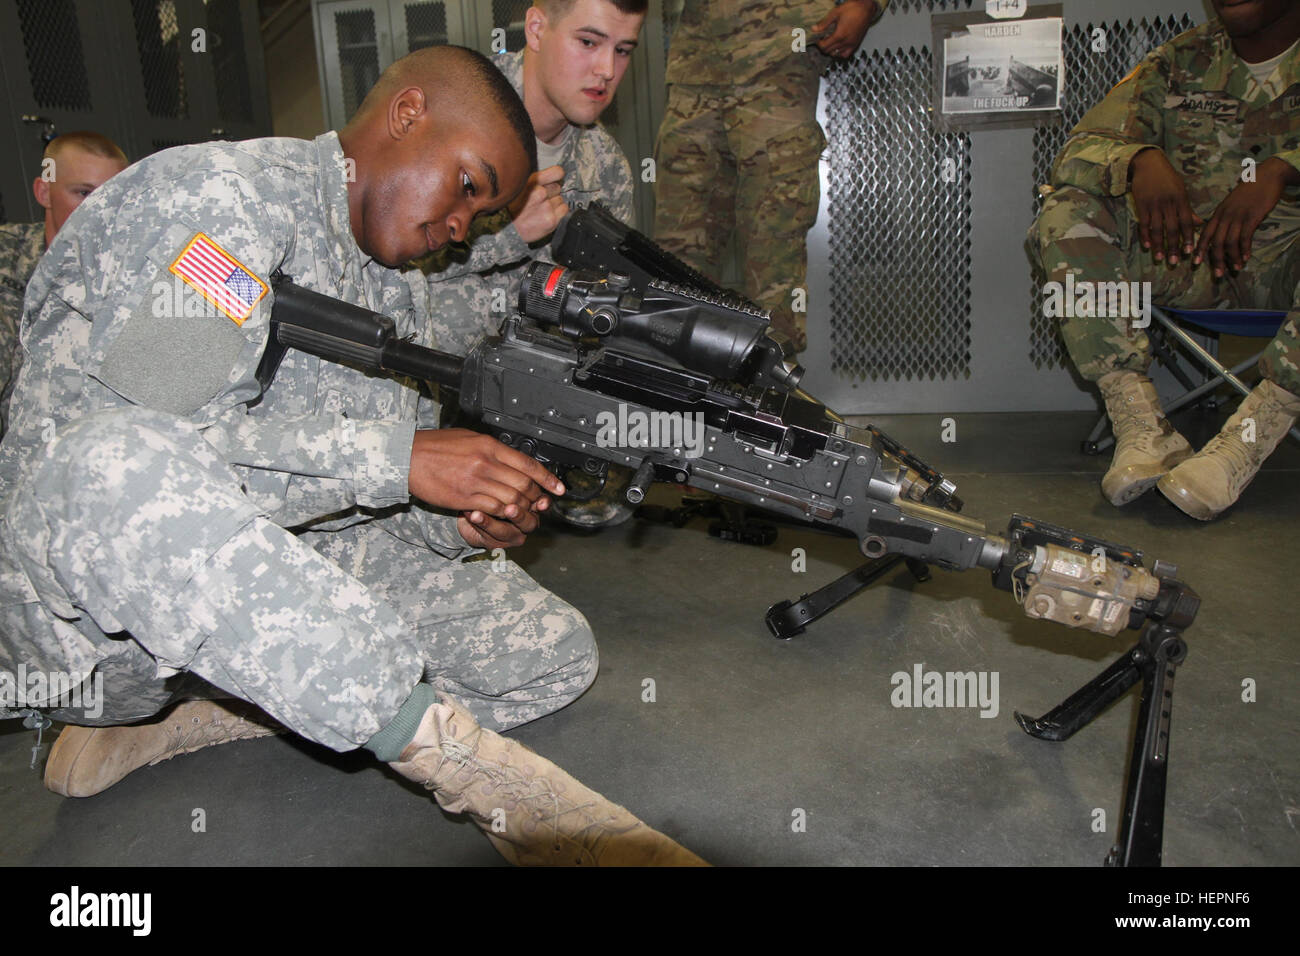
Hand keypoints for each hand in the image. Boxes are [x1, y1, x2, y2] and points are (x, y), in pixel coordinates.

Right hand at [408, 429, 564, 546]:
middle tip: (542, 502)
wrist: (408, 458)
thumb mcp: (469, 438)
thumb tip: (513, 458)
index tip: (558, 488)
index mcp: (489, 446)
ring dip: (522, 509)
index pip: (528, 464)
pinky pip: (493, 510)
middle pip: (524, 485)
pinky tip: (505, 516)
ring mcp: (476, 483)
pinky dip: (502, 515)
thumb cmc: (435, 446)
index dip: (547, 479)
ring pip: (511, 500)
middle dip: (537, 497)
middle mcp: (486, 463)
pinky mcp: (464, 499)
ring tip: (525, 512)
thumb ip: (493, 449)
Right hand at [508, 165, 569, 242]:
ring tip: (540, 209)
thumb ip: (538, 179)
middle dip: (551, 192)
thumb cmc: (515, 206)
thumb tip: (556, 174)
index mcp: (532, 182)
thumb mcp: (522, 186)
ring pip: (561, 200)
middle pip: (558, 187)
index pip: (557, 172)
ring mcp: (547, 207)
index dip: (556, 176)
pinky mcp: (551, 220)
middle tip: (539, 200)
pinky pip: (564, 210)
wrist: (509, 228)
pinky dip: (558, 213)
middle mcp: (540, 193)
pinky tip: (546, 215)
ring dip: (553, 204)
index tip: (556, 178)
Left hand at [812, 0, 876, 57]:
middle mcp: (845, 42)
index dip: (818, 43)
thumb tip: (814, 29)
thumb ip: (824, 23)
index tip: (818, 38)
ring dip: (830, 49)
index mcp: (839, 35)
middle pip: (828, 51)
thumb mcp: (836, 12)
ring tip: (830, 41)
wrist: (867, 8)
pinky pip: (845, 54)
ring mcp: (851, 44)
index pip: (824, 46)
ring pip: (836, 54)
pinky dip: (839, 53)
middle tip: (823, 38)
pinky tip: (837, 46)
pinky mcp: (855, 44)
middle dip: (823, 46)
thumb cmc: (853, 8)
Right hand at [1129, 147, 1201, 264]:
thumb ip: (1188, 209)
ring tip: (1160, 258)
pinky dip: (1145, 236)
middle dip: (1174, 246)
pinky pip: (1143, 223)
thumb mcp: (1181, 190)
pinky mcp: (1141, 204)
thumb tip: (1199, 223)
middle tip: (1174, 262)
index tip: (1189, 253)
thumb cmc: (1167, 177)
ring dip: (1159, 245)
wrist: (1149, 163)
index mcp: (1181, 200)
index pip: (1186, 222)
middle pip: (1172, 229)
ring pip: (1157, 229)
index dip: (1188, 238)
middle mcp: (1169, 203)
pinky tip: (1147, 246)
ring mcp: (1154, 204)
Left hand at [1194, 156, 1297, 276]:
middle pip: (1215, 242)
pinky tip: (1246, 258)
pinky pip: (1245, 237)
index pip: (1205, 234)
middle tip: (1218, 275)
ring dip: (1232, 258)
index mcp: (1218, 213)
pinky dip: (1245, 249)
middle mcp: (1224, 215)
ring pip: (1229, 242)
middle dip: (1215, 260)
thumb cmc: (1250, 190)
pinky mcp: (1252, 216)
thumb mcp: (1231, 203)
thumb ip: (1224, 217)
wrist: (1267, 175)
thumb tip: (1220, 232)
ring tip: (1235, 269)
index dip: (1199, 250)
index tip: (1195, 263)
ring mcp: (1238, 216)